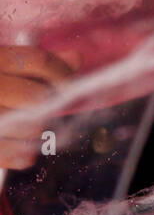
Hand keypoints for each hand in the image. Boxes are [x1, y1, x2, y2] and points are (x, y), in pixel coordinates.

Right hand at [0, 44, 79, 169]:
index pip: (38, 61)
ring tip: (21, 124)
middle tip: (39, 105)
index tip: (67, 82)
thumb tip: (76, 58)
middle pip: (38, 97)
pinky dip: (25, 154)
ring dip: (37, 129)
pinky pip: (20, 156)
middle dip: (46, 102)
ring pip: (33, 127)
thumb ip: (33, 62)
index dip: (62, 72)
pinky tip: (16, 144)